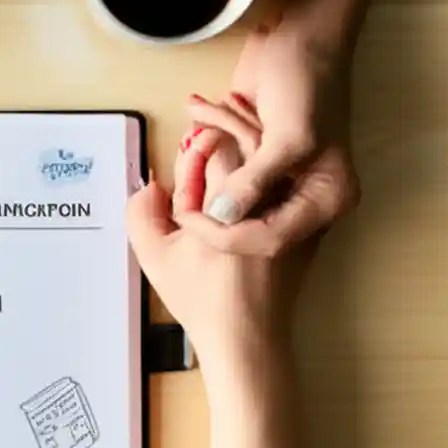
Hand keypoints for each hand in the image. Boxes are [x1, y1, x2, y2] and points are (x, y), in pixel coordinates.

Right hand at [128, 109, 314, 360]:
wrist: (248, 339)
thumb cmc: (200, 300)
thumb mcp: (154, 255)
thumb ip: (142, 212)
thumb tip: (151, 182)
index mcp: (233, 205)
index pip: (221, 148)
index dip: (204, 135)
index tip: (191, 134)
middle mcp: (271, 203)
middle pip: (253, 144)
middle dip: (227, 120)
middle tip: (203, 108)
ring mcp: (294, 214)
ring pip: (272, 160)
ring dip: (249, 135)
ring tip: (226, 115)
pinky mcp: (306, 228)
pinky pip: (285, 182)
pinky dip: (266, 164)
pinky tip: (248, 159)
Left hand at [191, 22, 360, 254]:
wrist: (298, 33)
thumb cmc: (305, 82)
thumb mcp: (287, 136)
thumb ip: (256, 180)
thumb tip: (221, 217)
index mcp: (326, 198)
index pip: (271, 239)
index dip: (227, 235)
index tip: (189, 219)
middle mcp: (305, 196)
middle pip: (247, 227)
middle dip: (211, 206)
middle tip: (179, 191)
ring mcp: (279, 178)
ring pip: (229, 200)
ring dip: (204, 171)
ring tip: (195, 136)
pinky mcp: (257, 158)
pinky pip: (223, 174)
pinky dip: (205, 151)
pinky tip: (197, 118)